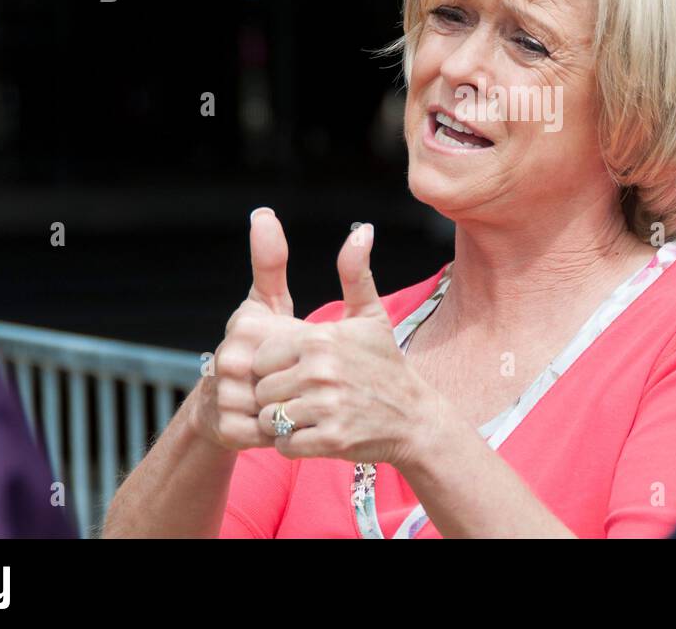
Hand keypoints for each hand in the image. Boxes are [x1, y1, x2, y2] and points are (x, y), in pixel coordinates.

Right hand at [191, 207, 307, 450]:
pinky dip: (287, 430)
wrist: (223, 407)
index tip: (302, 357)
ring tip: (293, 400)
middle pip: (296, 374)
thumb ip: (269, 261)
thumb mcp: (267, 304)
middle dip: (308, 381)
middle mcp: (230, 359)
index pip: (303, 343)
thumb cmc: (256, 346)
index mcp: (246, 326)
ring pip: (288, 403)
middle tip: (303, 382)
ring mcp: (226, 395)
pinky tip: (283, 422)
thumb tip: (263, 212)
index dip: (313, 353)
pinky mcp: (229, 430)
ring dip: (300, 406)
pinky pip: (276, 431)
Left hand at [251, 223, 444, 467]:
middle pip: (261, 390)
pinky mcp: (329, 440)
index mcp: (320, 338)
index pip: (262, 357)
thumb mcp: (370, 316)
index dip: (275, 368)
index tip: (298, 372)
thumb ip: (356, 273)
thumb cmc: (384, 364)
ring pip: (270, 418)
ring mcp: (326, 407)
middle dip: (276, 397)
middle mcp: (321, 371)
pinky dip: (294, 444)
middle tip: (304, 396)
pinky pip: (285, 444)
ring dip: (283, 422)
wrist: (414, 417)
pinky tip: (317, 432)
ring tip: (309, 414)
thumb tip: (361, 230)